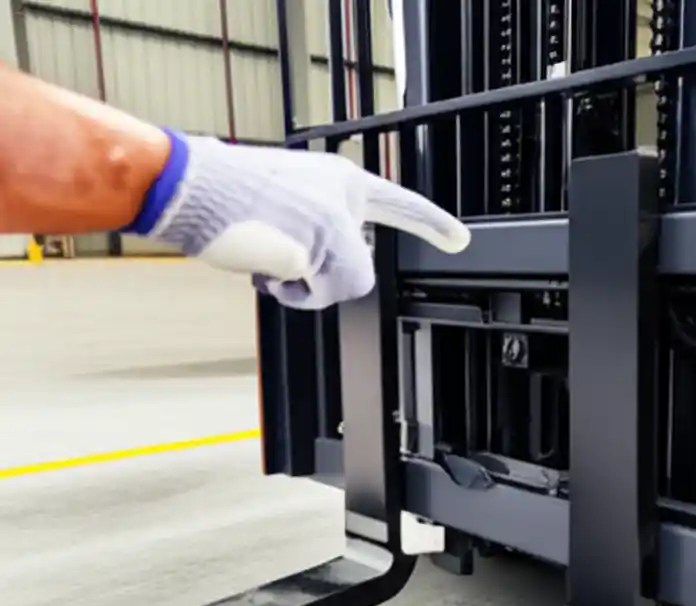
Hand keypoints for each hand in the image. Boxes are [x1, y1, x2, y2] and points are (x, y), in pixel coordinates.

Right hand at [130, 130, 468, 310]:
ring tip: (271, 258)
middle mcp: (344, 196)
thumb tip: (320, 269)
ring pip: (346, 284)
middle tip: (285, 260)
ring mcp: (335, 219)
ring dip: (305, 287)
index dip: (431, 223)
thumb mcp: (287, 203)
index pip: (396, 202)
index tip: (460, 239)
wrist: (191, 186)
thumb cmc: (225, 199)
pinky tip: (269, 266)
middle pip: (361, 268)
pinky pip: (324, 292)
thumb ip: (318, 227)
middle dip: (324, 280)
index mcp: (338, 180)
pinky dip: (295, 293)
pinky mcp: (322, 242)